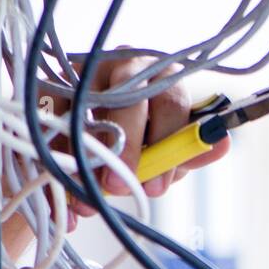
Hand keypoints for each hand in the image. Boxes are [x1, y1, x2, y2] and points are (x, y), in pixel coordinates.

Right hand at [45, 48, 232, 225]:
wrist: (96, 126)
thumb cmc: (142, 136)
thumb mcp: (167, 147)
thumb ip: (189, 150)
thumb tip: (222, 144)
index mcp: (162, 75)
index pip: (170, 101)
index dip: (165, 144)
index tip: (155, 187)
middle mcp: (123, 64)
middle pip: (125, 99)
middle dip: (122, 149)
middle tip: (115, 189)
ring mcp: (83, 71)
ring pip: (81, 114)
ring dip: (78, 164)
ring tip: (82, 205)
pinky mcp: (48, 85)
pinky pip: (47, 123)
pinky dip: (49, 162)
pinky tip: (57, 196)